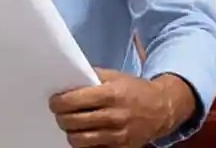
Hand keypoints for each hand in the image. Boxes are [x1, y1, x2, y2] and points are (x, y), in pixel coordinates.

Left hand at [49, 68, 190, 146]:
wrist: (161, 109)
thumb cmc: (134, 90)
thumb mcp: (114, 76)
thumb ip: (91, 77)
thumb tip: (66, 81)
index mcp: (110, 94)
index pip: (73, 101)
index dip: (58, 102)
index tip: (54, 102)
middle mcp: (114, 116)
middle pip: (72, 122)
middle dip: (61, 117)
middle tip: (60, 113)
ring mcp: (118, 135)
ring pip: (79, 140)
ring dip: (71, 132)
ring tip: (72, 125)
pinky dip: (85, 144)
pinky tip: (86, 134)